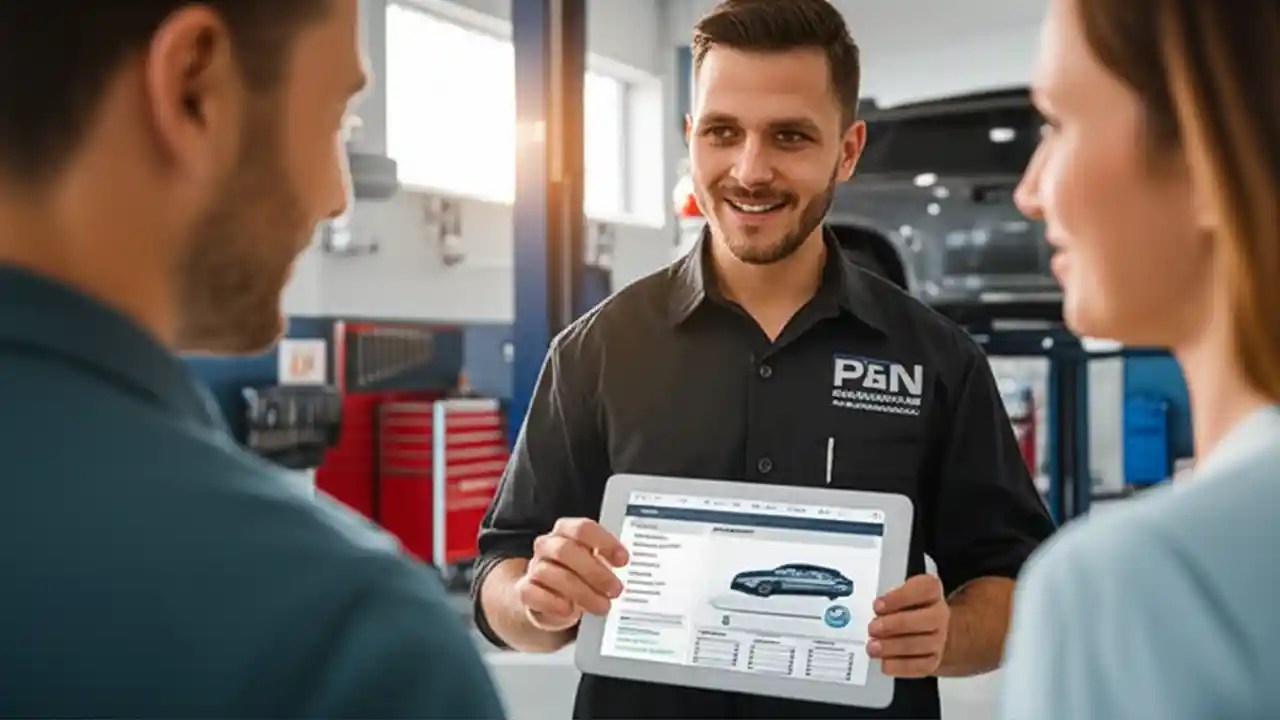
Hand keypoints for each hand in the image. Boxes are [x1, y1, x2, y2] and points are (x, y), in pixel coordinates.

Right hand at [515, 518, 629, 631]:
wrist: (551, 600)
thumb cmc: (579, 576)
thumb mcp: (595, 565)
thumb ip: (608, 562)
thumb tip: (629, 568)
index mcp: (566, 531)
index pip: (582, 528)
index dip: (604, 543)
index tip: (623, 560)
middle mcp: (548, 545)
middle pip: (566, 550)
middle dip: (595, 571)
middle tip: (615, 589)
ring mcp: (534, 567)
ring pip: (551, 574)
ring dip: (581, 592)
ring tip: (602, 606)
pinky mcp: (525, 590)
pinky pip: (532, 593)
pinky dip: (552, 602)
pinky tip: (569, 610)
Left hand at [866, 574, 949, 677]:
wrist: (925, 630)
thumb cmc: (905, 607)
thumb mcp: (898, 594)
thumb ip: (886, 599)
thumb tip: (869, 611)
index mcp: (931, 590)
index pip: (925, 588)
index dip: (900, 597)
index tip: (878, 605)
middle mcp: (940, 614)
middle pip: (926, 619)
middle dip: (896, 625)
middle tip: (873, 628)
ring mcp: (940, 638)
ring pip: (922, 644)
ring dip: (894, 647)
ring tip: (873, 647)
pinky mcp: (934, 660)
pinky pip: (921, 666)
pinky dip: (900, 665)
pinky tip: (884, 663)